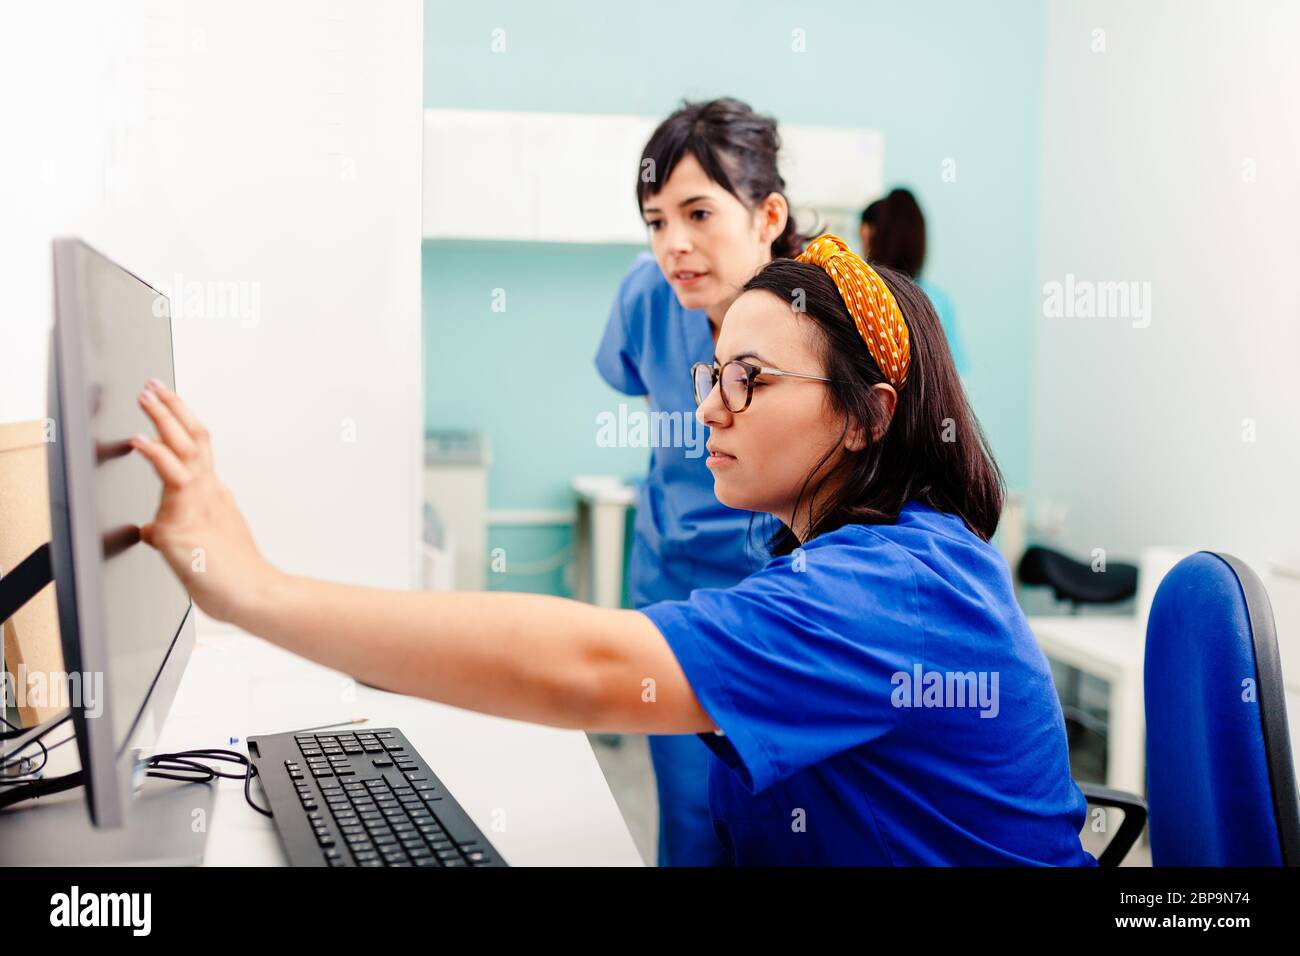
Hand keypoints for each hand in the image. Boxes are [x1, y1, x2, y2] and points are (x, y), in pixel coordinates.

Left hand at [129, 379, 277, 624]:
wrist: (253, 595)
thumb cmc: (231, 578)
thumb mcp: (193, 550)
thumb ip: (172, 533)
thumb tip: (149, 529)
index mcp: (212, 496)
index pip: (197, 448)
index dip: (181, 422)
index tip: (166, 401)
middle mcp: (209, 492)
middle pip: (193, 437)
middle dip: (172, 408)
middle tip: (154, 385)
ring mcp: (197, 503)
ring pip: (183, 447)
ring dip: (164, 418)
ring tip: (147, 396)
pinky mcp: (183, 520)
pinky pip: (170, 477)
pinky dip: (155, 454)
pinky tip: (139, 440)